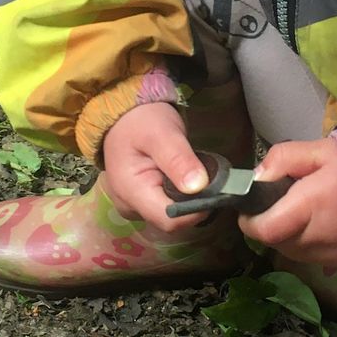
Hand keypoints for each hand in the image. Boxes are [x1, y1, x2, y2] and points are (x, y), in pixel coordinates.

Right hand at [101, 102, 211, 233]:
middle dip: (194, 202)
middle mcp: (130, 207)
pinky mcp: (143, 202)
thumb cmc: (141, 121)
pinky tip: (184, 178)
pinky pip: (168, 206)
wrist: (123, 116)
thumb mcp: (161, 133)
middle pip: (173, 220)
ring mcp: (135, 207)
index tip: (213, 188)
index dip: (196, 209)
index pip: (170, 220)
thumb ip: (178, 159)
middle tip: (204, 174)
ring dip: (189, 198)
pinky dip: (181, 195)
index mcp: (130, 193)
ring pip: (173, 215)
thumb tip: (198, 187)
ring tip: (193, 172)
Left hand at [238, 137, 336, 265]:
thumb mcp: (319, 150)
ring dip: (286, 235)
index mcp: (308, 206)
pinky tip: (315, 224)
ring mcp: (328, 254)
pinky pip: (307, 256)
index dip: (250, 221)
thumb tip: (257, 177)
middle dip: (269, 224)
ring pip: (290, 251)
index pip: (265, 229)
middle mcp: (315, 238)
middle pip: (274, 242)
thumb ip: (283, 158)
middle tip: (278, 203)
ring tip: (299, 213)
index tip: (250, 207)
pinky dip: (303, 242)